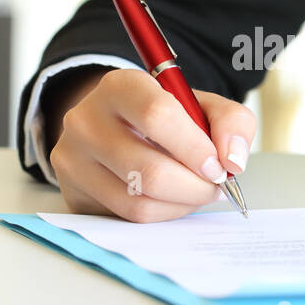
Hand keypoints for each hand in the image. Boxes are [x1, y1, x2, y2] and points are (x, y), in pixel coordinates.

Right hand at [48, 68, 255, 222]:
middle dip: (195, 187)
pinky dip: (161, 215)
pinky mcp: (72, 191)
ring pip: (137, 201)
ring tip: (196, 192)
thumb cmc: (164, 118)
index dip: (195, 148)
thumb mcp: (201, 105)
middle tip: (214, 186)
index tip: (218, 166)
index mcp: (120, 86)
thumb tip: (232, 161)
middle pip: (149, 170)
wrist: (115, 129)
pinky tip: (172, 200)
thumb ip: (231, 122)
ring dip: (181, 205)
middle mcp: (86, 120)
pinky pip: (126, 217)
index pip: (157, 116)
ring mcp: (73, 158)